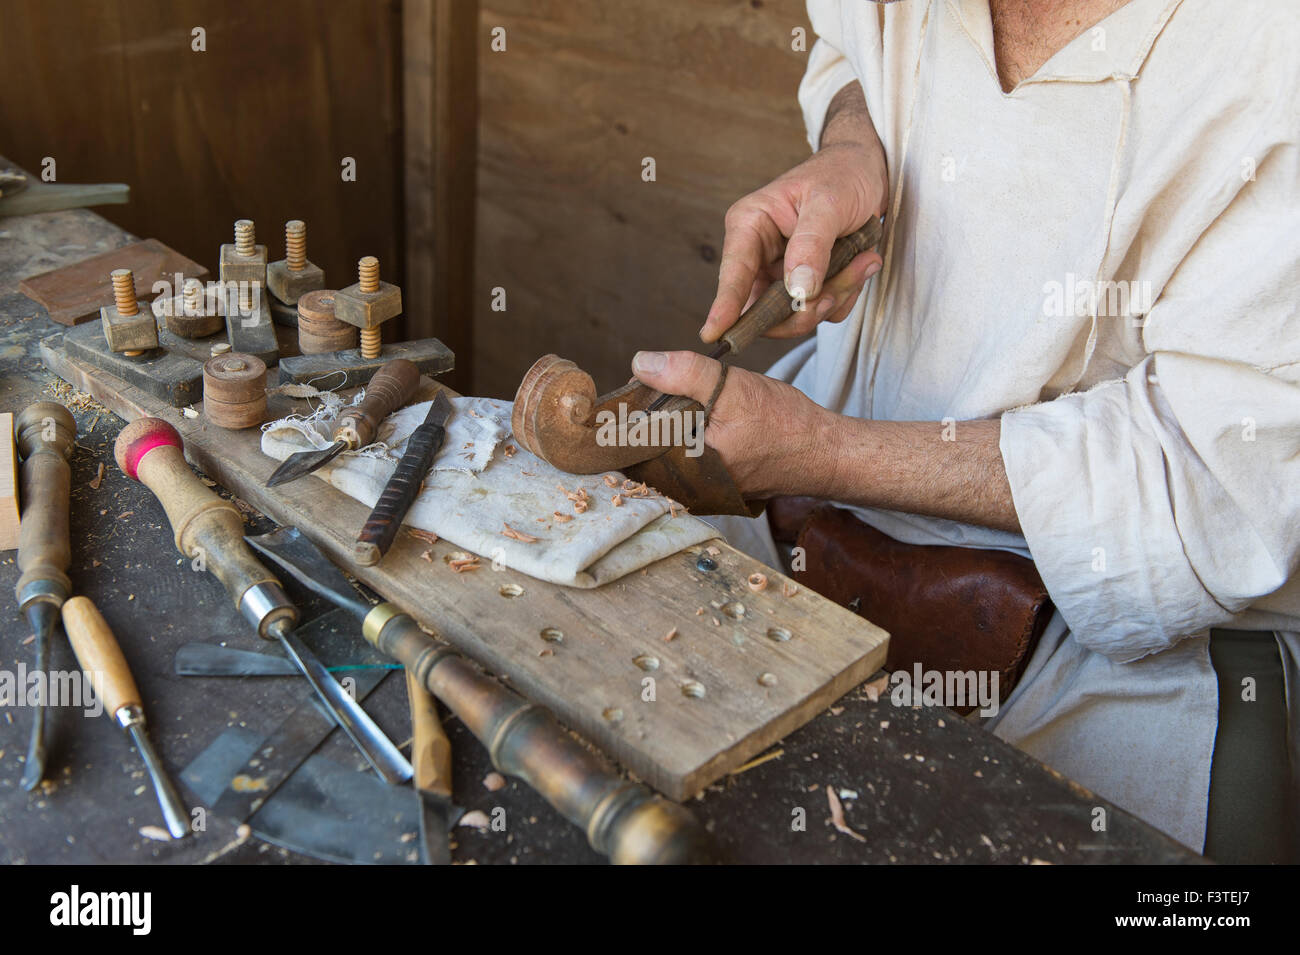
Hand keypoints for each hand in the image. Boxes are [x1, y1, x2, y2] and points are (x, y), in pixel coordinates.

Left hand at [632, 350, 833, 498]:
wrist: (824, 452)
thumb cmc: (785, 424)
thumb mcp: (732, 388)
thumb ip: (684, 374)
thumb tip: (641, 364)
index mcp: (686, 470)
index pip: (634, 441)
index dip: (630, 409)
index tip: (636, 385)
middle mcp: (689, 488)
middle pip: (646, 448)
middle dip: (647, 416)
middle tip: (655, 388)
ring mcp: (701, 489)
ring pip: (665, 452)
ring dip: (665, 425)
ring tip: (676, 400)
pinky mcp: (714, 483)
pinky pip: (685, 458)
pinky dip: (684, 435)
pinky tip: (695, 417)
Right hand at [701, 86, 888, 344]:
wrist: (869, 170)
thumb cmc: (843, 175)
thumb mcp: (828, 204)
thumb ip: (812, 247)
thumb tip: (797, 292)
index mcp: (750, 226)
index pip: (733, 273)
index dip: (724, 306)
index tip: (712, 334)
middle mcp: (760, 254)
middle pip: (763, 308)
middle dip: (802, 309)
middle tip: (832, 295)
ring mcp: (782, 273)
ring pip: (796, 313)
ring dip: (834, 295)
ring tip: (863, 262)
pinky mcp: (806, 284)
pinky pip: (822, 309)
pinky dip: (846, 293)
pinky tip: (861, 263)